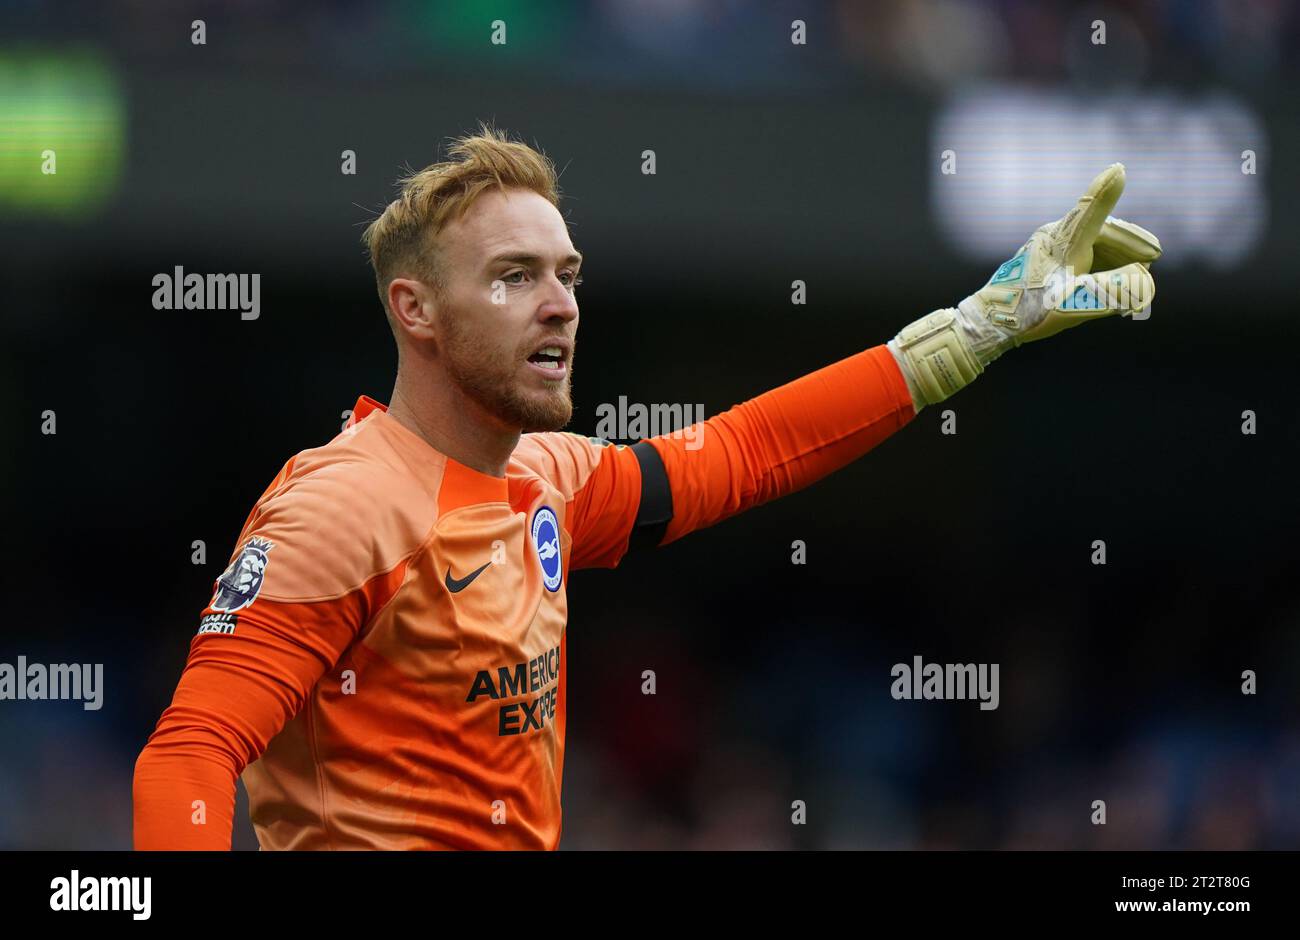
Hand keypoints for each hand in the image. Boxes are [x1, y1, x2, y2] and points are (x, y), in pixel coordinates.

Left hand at [887, 164, 1161, 408]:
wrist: (989, 322)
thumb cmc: (1029, 313)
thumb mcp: (1075, 304)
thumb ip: (1112, 290)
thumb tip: (1143, 276)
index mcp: (1063, 243)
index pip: (1090, 211)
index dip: (1106, 191)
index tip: (1119, 169)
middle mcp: (1055, 236)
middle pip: (1103, 231)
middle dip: (1131, 244)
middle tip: (1155, 255)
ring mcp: (1048, 244)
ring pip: (1094, 241)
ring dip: (1118, 255)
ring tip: (1137, 271)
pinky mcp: (1045, 256)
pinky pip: (1082, 251)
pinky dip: (1102, 262)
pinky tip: (1110, 277)